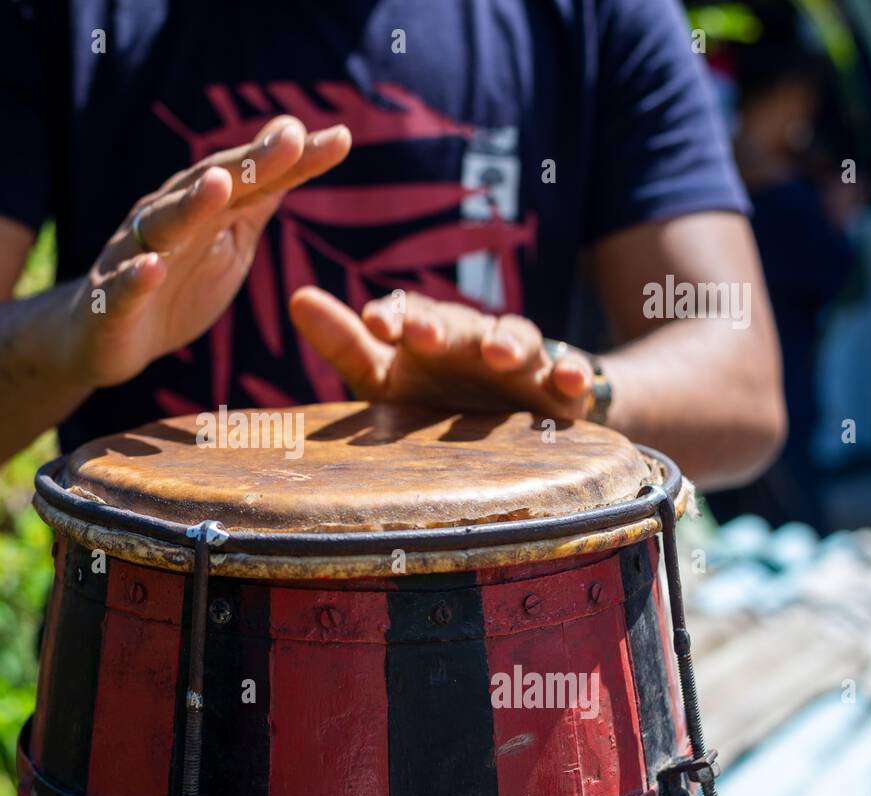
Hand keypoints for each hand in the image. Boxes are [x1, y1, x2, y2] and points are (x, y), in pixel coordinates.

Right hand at [61, 116, 351, 387]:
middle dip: (251, 163)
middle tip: (291, 139)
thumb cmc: (175, 283)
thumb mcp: (229, 239)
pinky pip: (123, 287)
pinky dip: (137, 276)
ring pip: (163, 225)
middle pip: (211, 186)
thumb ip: (260, 195)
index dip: (297, 160)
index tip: (342, 139)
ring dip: (190, 205)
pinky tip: (152, 269)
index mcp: (203, 208)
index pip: (256, 178)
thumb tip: (298, 139)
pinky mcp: (112, 301)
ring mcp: (135, 255)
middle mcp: (168, 219)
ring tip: (217, 185)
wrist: (104, 335)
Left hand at [288, 287, 594, 418]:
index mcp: (428, 335)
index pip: (407, 315)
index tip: (373, 323)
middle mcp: (473, 340)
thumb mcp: (385, 377)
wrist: (513, 423)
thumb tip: (297, 297)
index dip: (392, 316)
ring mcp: (520, 362)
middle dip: (442, 326)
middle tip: (424, 336)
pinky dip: (572, 374)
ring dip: (508, 342)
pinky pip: (570, 375)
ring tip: (498, 356)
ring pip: (518, 339)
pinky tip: (569, 382)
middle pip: (460, 322)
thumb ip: (345, 344)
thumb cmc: (435, 397)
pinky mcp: (559, 389)